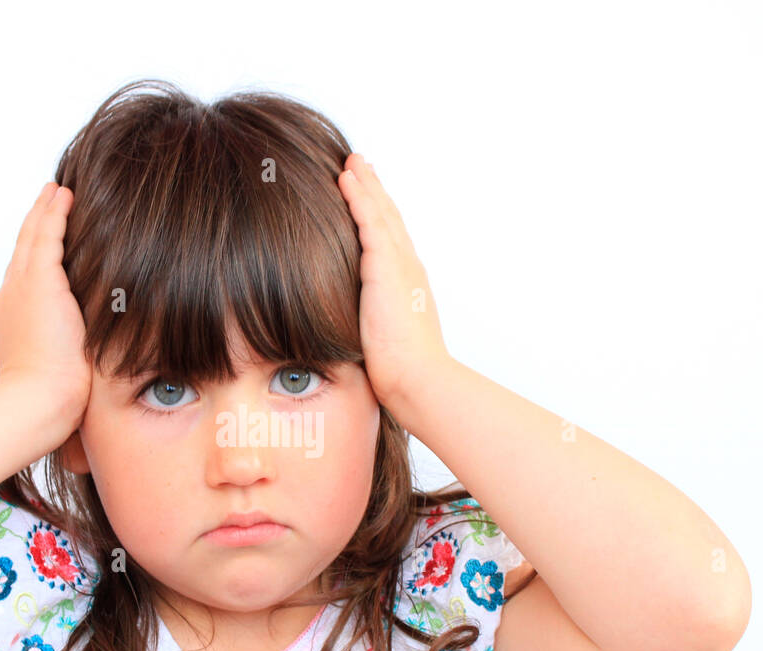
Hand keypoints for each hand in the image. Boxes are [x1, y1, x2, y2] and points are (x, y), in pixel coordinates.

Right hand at [0, 182, 92, 428]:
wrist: (37, 402)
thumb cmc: (52, 400)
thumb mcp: (60, 371)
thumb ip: (70, 355)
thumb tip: (89, 364)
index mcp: (17, 317)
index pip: (27, 277)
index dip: (36, 255)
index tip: (47, 239)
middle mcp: (13, 296)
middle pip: (24, 250)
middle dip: (36, 225)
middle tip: (49, 200)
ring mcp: (22, 286)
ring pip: (34, 237)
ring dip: (46, 211)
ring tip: (58, 190)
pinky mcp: (39, 280)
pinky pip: (48, 234)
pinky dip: (55, 212)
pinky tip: (65, 194)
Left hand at [337, 154, 451, 408]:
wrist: (417, 378)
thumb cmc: (401, 373)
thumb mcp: (382, 343)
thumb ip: (371, 327)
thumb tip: (356, 337)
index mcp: (407, 285)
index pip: (391, 242)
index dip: (380, 216)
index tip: (368, 196)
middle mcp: (408, 268)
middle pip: (389, 218)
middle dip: (374, 190)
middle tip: (360, 164)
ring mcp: (400, 264)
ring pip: (380, 212)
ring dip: (365, 183)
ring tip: (351, 160)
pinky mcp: (386, 265)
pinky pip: (369, 220)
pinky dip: (358, 196)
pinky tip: (345, 177)